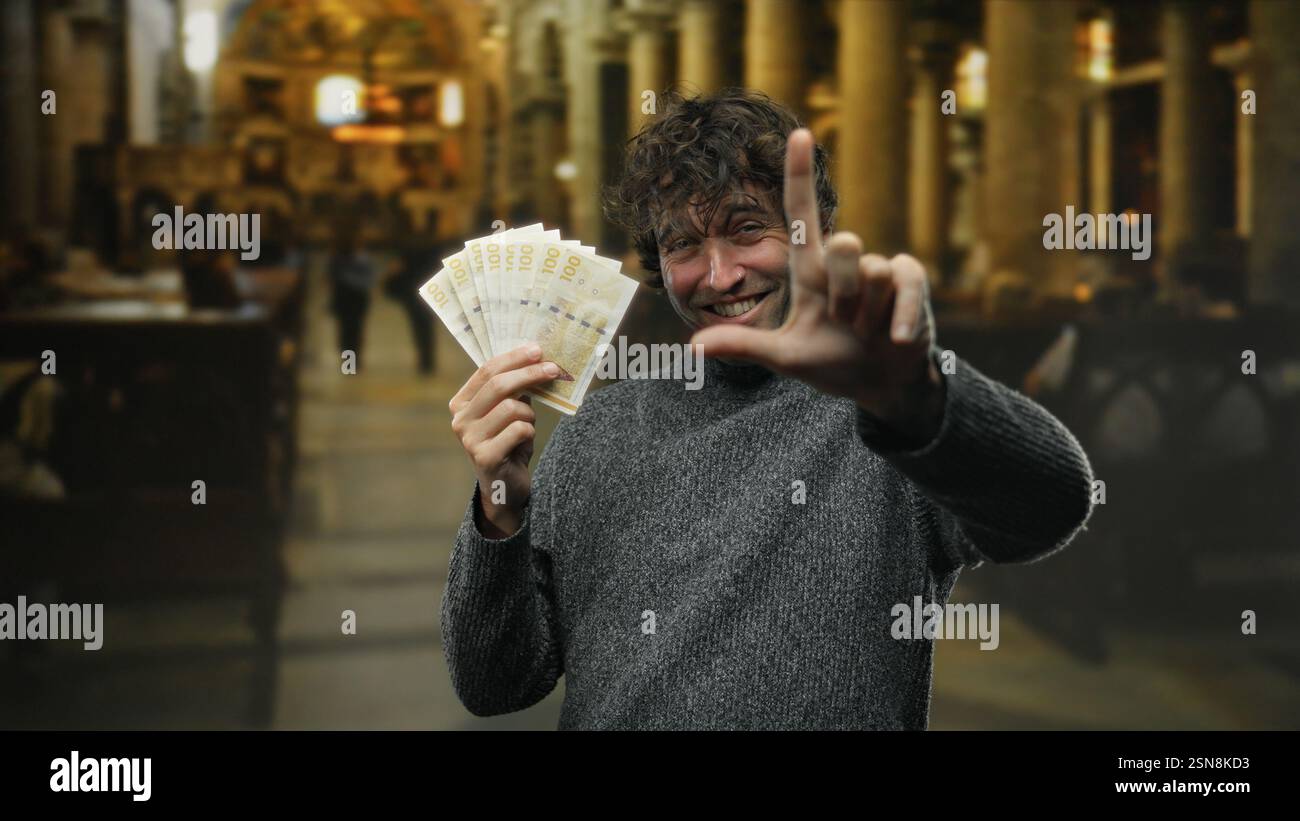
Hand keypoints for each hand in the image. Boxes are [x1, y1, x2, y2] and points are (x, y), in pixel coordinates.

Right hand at [449, 344, 560, 536]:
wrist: (505, 488)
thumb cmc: (509, 444)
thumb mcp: (509, 412)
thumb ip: (514, 389)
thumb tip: (537, 359)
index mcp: (461, 403)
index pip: (487, 370)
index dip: (514, 357)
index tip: (538, 349)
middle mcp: (460, 419)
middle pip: (499, 385)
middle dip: (530, 373)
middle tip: (553, 369)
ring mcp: (469, 439)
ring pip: (512, 408)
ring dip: (530, 414)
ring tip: (528, 425)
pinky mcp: (484, 457)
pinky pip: (519, 430)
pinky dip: (529, 432)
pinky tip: (524, 442)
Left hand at [689, 128, 943, 443]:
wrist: (880, 385)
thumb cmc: (832, 362)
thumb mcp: (786, 358)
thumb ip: (744, 348)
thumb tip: (694, 347)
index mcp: (810, 271)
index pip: (802, 213)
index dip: (799, 175)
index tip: (798, 134)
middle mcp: (845, 262)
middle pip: (842, 244)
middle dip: (843, 292)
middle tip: (845, 324)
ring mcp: (880, 270)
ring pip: (872, 270)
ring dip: (866, 311)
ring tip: (868, 331)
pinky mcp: (911, 283)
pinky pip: (903, 284)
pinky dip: (897, 317)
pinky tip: (896, 338)